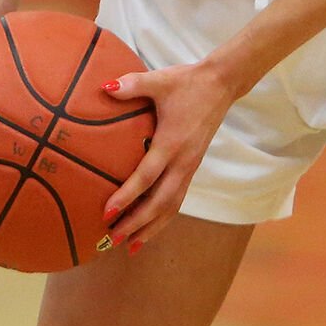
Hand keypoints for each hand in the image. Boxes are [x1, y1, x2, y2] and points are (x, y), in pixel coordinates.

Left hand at [100, 59, 238, 251]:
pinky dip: (163, 217)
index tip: (107, 213)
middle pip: (160, 202)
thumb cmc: (187, 82)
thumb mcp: (159, 80)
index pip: (147, 177)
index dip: (127, 197)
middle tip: (113, 238)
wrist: (221, 85)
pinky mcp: (193, 166)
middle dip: (137, 223)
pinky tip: (150, 227)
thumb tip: (104, 87)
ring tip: (131, 246)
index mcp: (172, 143)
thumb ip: (132, 84)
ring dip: (151, 227)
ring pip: (172, 206)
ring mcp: (190, 166)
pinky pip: (178, 199)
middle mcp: (183, 161)